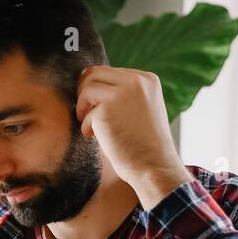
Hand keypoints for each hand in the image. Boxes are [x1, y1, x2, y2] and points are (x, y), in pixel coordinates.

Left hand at [75, 66, 191, 208]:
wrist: (154, 166)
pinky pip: (85, 110)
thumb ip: (125, 94)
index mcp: (148, 79)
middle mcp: (136, 81)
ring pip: (86, 86)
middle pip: (95, 73)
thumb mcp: (142, 109)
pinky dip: (87, 126)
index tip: (102, 111)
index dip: (100, 90)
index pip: (112, 73)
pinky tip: (95, 137)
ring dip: (83, 106)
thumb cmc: (145, 144)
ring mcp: (122, 92)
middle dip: (85, 92)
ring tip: (90, 125)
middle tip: (86, 113)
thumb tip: (89, 83)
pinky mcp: (107, 106)